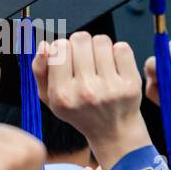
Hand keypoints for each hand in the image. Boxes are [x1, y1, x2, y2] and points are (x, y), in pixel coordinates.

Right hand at [33, 32, 149, 169]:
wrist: (112, 131)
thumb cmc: (79, 110)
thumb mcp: (50, 98)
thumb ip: (40, 71)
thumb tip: (44, 45)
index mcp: (61, 95)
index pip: (59, 47)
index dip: (63, 47)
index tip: (67, 59)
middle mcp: (85, 92)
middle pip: (80, 38)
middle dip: (81, 45)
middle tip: (84, 60)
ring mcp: (110, 88)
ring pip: (101, 40)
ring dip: (99, 47)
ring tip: (99, 63)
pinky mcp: (130, 84)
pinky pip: (121, 48)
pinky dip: (117, 53)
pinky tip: (114, 66)